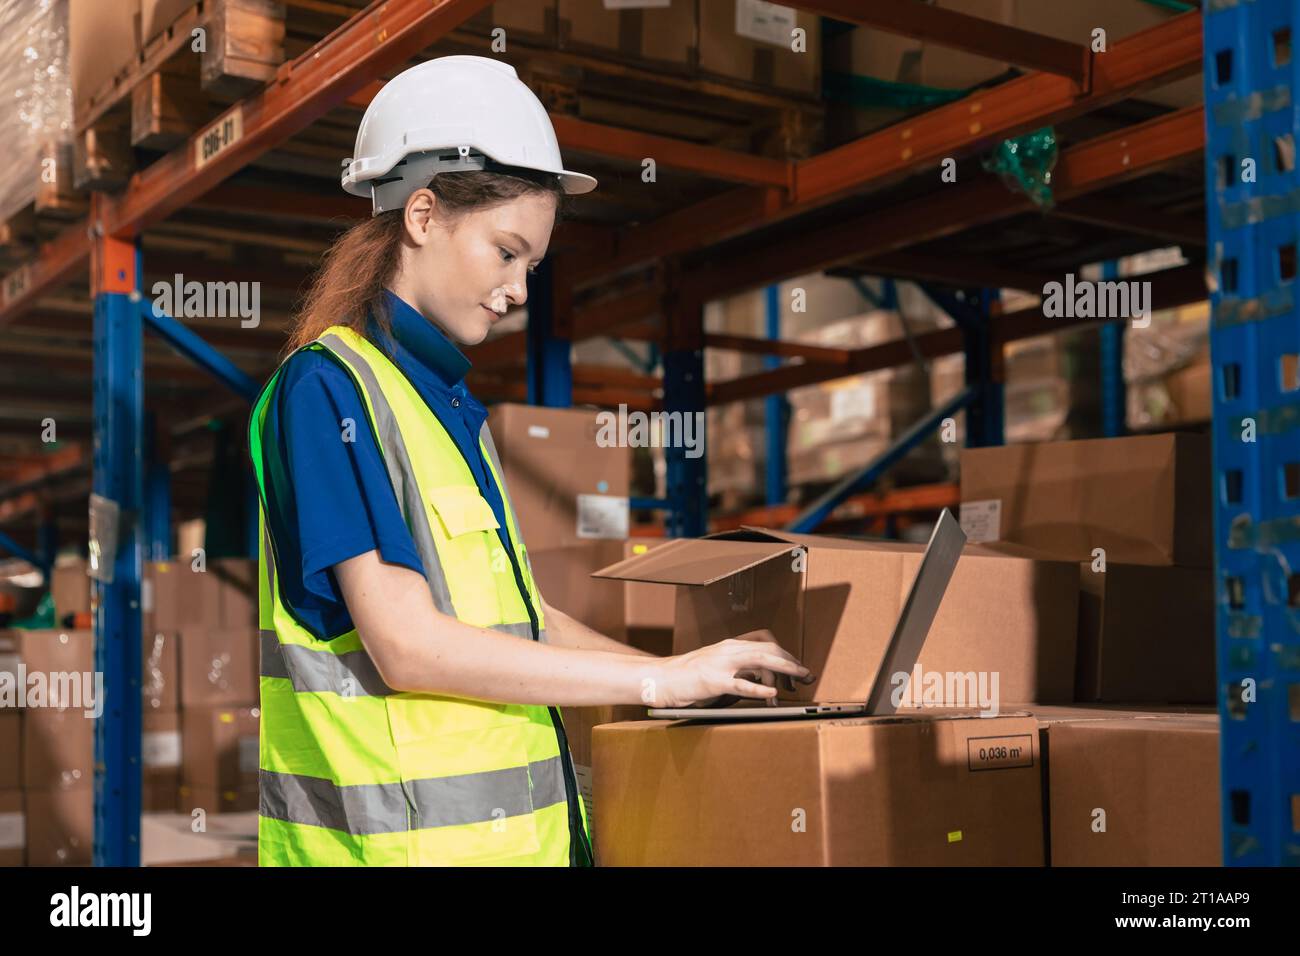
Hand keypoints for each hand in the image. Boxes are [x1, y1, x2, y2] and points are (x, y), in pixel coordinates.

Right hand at [644, 630, 812, 708]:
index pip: (766, 643)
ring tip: (799, 678)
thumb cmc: (687, 677)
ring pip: (760, 660)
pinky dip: (758, 688)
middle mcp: (728, 650)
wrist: (660, 678)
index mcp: (730, 646)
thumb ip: (739, 671)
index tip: (798, 668)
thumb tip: (763, 680)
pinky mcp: (713, 681)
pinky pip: (740, 683)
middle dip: (791, 661)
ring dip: (784, 668)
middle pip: (769, 649)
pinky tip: (771, 693)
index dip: (785, 654)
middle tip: (807, 675)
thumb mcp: (717, 668)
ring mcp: (721, 664)